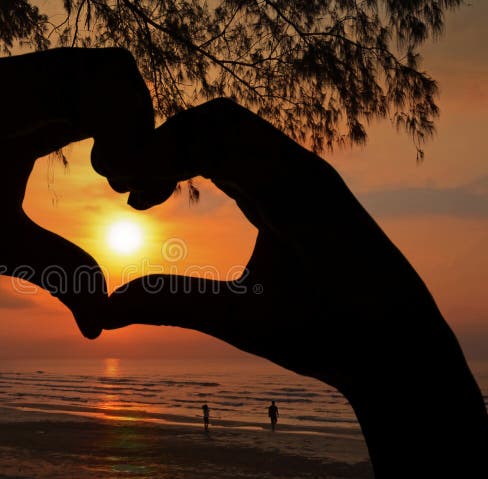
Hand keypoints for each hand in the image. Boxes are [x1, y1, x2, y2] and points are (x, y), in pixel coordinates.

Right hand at [0, 48, 153, 354]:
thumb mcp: (13, 249)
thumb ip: (62, 274)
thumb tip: (97, 329)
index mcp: (48, 125)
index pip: (122, 117)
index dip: (150, 154)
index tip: (140, 201)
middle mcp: (45, 97)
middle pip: (131, 87)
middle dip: (156, 137)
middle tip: (136, 189)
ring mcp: (30, 81)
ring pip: (120, 70)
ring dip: (138, 124)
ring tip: (115, 175)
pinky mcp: (12, 77)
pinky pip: (93, 70)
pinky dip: (118, 118)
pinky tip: (98, 164)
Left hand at [96, 98, 487, 478]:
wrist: (381, 352)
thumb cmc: (312, 331)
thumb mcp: (223, 312)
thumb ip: (170, 301)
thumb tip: (107, 306)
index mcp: (262, 192)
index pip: (203, 146)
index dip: (158, 160)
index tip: (128, 196)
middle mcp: (279, 173)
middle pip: (206, 122)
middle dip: (154, 140)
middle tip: (116, 178)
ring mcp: (297, 172)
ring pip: (222, 118)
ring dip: (168, 140)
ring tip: (136, 183)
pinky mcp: (313, 183)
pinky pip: (248, 140)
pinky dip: (195, 151)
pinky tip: (161, 187)